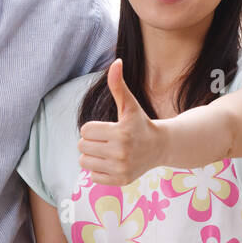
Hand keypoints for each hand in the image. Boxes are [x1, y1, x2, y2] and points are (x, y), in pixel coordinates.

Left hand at [77, 59, 161, 186]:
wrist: (159, 147)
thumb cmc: (140, 123)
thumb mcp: (129, 104)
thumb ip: (118, 84)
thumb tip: (116, 61)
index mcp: (120, 133)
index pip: (85, 130)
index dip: (93, 128)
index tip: (108, 128)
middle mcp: (120, 152)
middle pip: (82, 146)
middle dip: (91, 141)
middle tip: (107, 140)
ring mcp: (120, 168)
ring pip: (84, 162)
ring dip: (92, 156)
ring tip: (108, 151)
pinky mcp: (120, 181)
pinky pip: (93, 176)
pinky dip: (98, 170)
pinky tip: (112, 163)